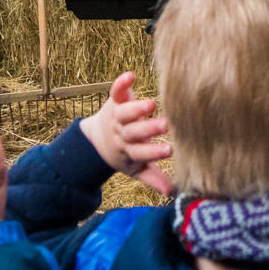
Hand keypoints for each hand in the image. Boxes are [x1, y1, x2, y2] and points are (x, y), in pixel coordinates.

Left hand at [79, 71, 173, 195]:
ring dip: (136, 109)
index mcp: (129, 151)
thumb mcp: (136, 168)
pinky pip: (116, 91)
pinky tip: (131, 75)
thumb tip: (173, 193)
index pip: (141, 152)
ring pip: (125, 113)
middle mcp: (122, 134)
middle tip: (165, 125)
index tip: (170, 150)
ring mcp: (117, 116)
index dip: (154, 152)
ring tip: (150, 104)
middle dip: (148, 129)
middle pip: (133, 132)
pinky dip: (122, 83)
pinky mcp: (115, 100)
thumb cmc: (125, 153)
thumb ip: (153, 178)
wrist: (96, 140)